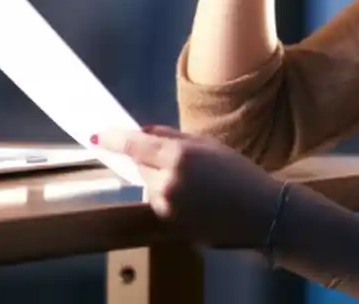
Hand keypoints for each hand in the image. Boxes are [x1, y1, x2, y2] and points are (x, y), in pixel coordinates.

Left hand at [95, 125, 284, 248]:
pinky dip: (166, 196)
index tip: (96, 136)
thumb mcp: (207, 144)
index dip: (112, 139)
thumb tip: (142, 133)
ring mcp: (167, 207)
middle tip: (176, 158)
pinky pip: (158, 202)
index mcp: (178, 157)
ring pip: (148, 184)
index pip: (133, 145)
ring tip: (192, 181)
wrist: (262, 214)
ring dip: (158, 178)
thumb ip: (170, 138)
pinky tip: (193, 197)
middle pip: (139, 164)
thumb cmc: (239, 173)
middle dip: (148, 158)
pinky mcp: (171, 225)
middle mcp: (167, 182)